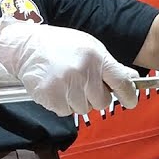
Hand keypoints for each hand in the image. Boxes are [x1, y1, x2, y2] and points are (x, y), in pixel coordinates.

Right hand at [0, 17, 139, 116]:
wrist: (27, 47)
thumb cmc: (60, 46)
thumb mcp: (89, 48)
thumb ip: (109, 66)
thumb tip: (131, 77)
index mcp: (96, 57)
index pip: (122, 82)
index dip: (128, 95)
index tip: (130, 101)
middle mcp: (83, 71)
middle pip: (102, 102)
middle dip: (94, 97)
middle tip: (82, 84)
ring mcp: (66, 85)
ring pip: (83, 109)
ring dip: (76, 101)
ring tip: (66, 83)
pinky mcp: (51, 96)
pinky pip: (66, 112)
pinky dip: (61, 104)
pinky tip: (56, 88)